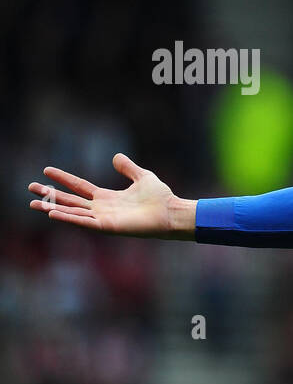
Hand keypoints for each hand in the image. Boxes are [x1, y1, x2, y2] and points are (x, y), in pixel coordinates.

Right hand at [28, 153, 191, 238]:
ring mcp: (104, 219)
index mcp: (108, 197)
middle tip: (30, 188)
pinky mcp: (108, 227)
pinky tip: (53, 213)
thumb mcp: (142, 177)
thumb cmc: (161, 198)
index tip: (46, 170)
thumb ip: (128, 167)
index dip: (63, 178)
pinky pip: (84, 222)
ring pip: (72, 212)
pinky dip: (69, 218)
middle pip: (70, 201)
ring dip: (53, 208)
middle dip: (50, 195)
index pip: (79, 186)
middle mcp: (102, 209)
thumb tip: (116, 156)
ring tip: (34, 204)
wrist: (172, 212)